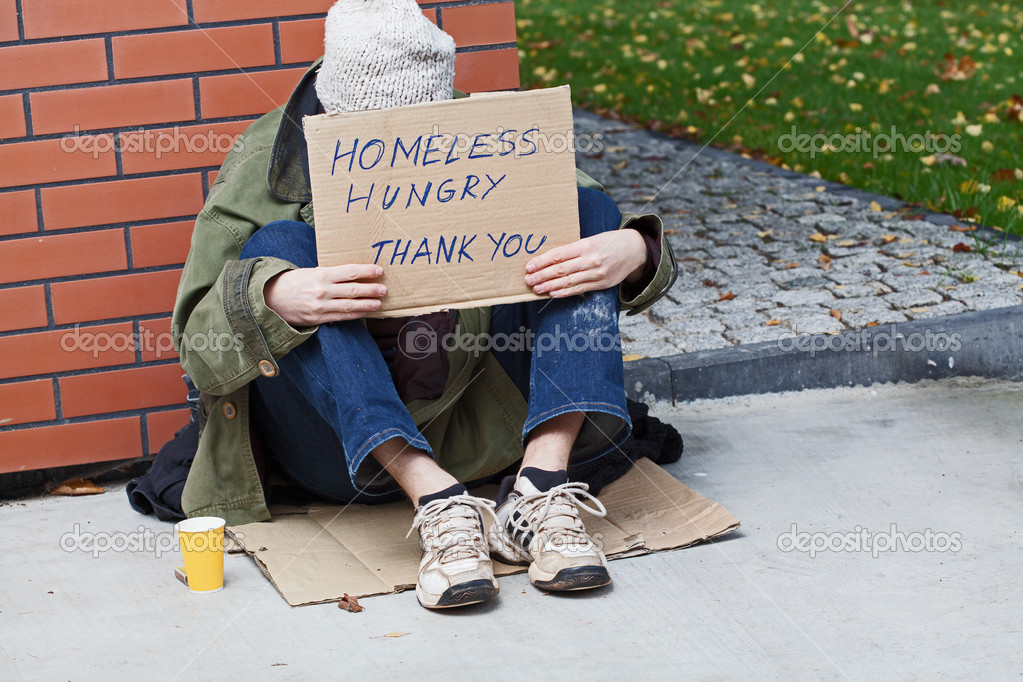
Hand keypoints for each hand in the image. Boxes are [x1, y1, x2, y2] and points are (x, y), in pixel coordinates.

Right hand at [263, 265, 386, 326]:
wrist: (270, 299)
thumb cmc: (292, 282)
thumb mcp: (310, 272)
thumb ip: (329, 274)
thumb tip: (351, 274)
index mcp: (321, 275)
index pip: (349, 272)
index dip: (366, 271)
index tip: (379, 270)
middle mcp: (322, 291)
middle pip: (353, 290)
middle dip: (371, 290)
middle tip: (384, 289)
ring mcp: (320, 307)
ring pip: (349, 306)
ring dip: (366, 305)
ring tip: (379, 303)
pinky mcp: (318, 319)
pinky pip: (340, 317)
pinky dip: (354, 315)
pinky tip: (364, 313)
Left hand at [524, 230, 646, 297]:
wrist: (633, 250)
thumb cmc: (608, 242)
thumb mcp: (591, 240)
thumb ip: (573, 249)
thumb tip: (550, 259)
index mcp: (585, 245)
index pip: (558, 255)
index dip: (542, 262)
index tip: (529, 266)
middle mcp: (590, 260)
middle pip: (560, 270)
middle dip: (542, 276)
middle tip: (528, 280)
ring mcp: (596, 273)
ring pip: (568, 282)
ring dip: (550, 286)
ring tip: (537, 289)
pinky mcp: (601, 284)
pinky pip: (579, 289)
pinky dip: (564, 292)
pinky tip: (552, 294)